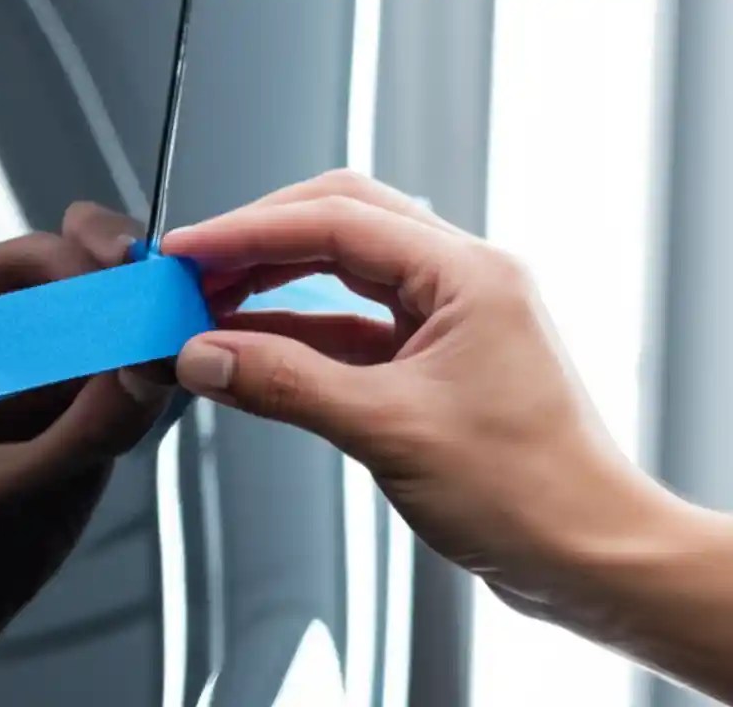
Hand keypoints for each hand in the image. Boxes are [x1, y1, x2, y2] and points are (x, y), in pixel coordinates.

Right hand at [162, 170, 689, 628]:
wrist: (587, 557)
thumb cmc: (529, 493)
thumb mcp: (388, 431)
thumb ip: (286, 385)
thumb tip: (206, 355)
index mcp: (467, 274)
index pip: (336, 220)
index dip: (249, 231)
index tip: (189, 249)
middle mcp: (460, 282)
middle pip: (339, 223)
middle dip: (259, 241)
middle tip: (194, 269)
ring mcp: (446, 320)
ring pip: (342, 272)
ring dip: (273, 283)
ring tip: (209, 303)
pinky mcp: (430, 362)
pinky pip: (348, 326)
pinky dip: (294, 331)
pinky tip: (248, 346)